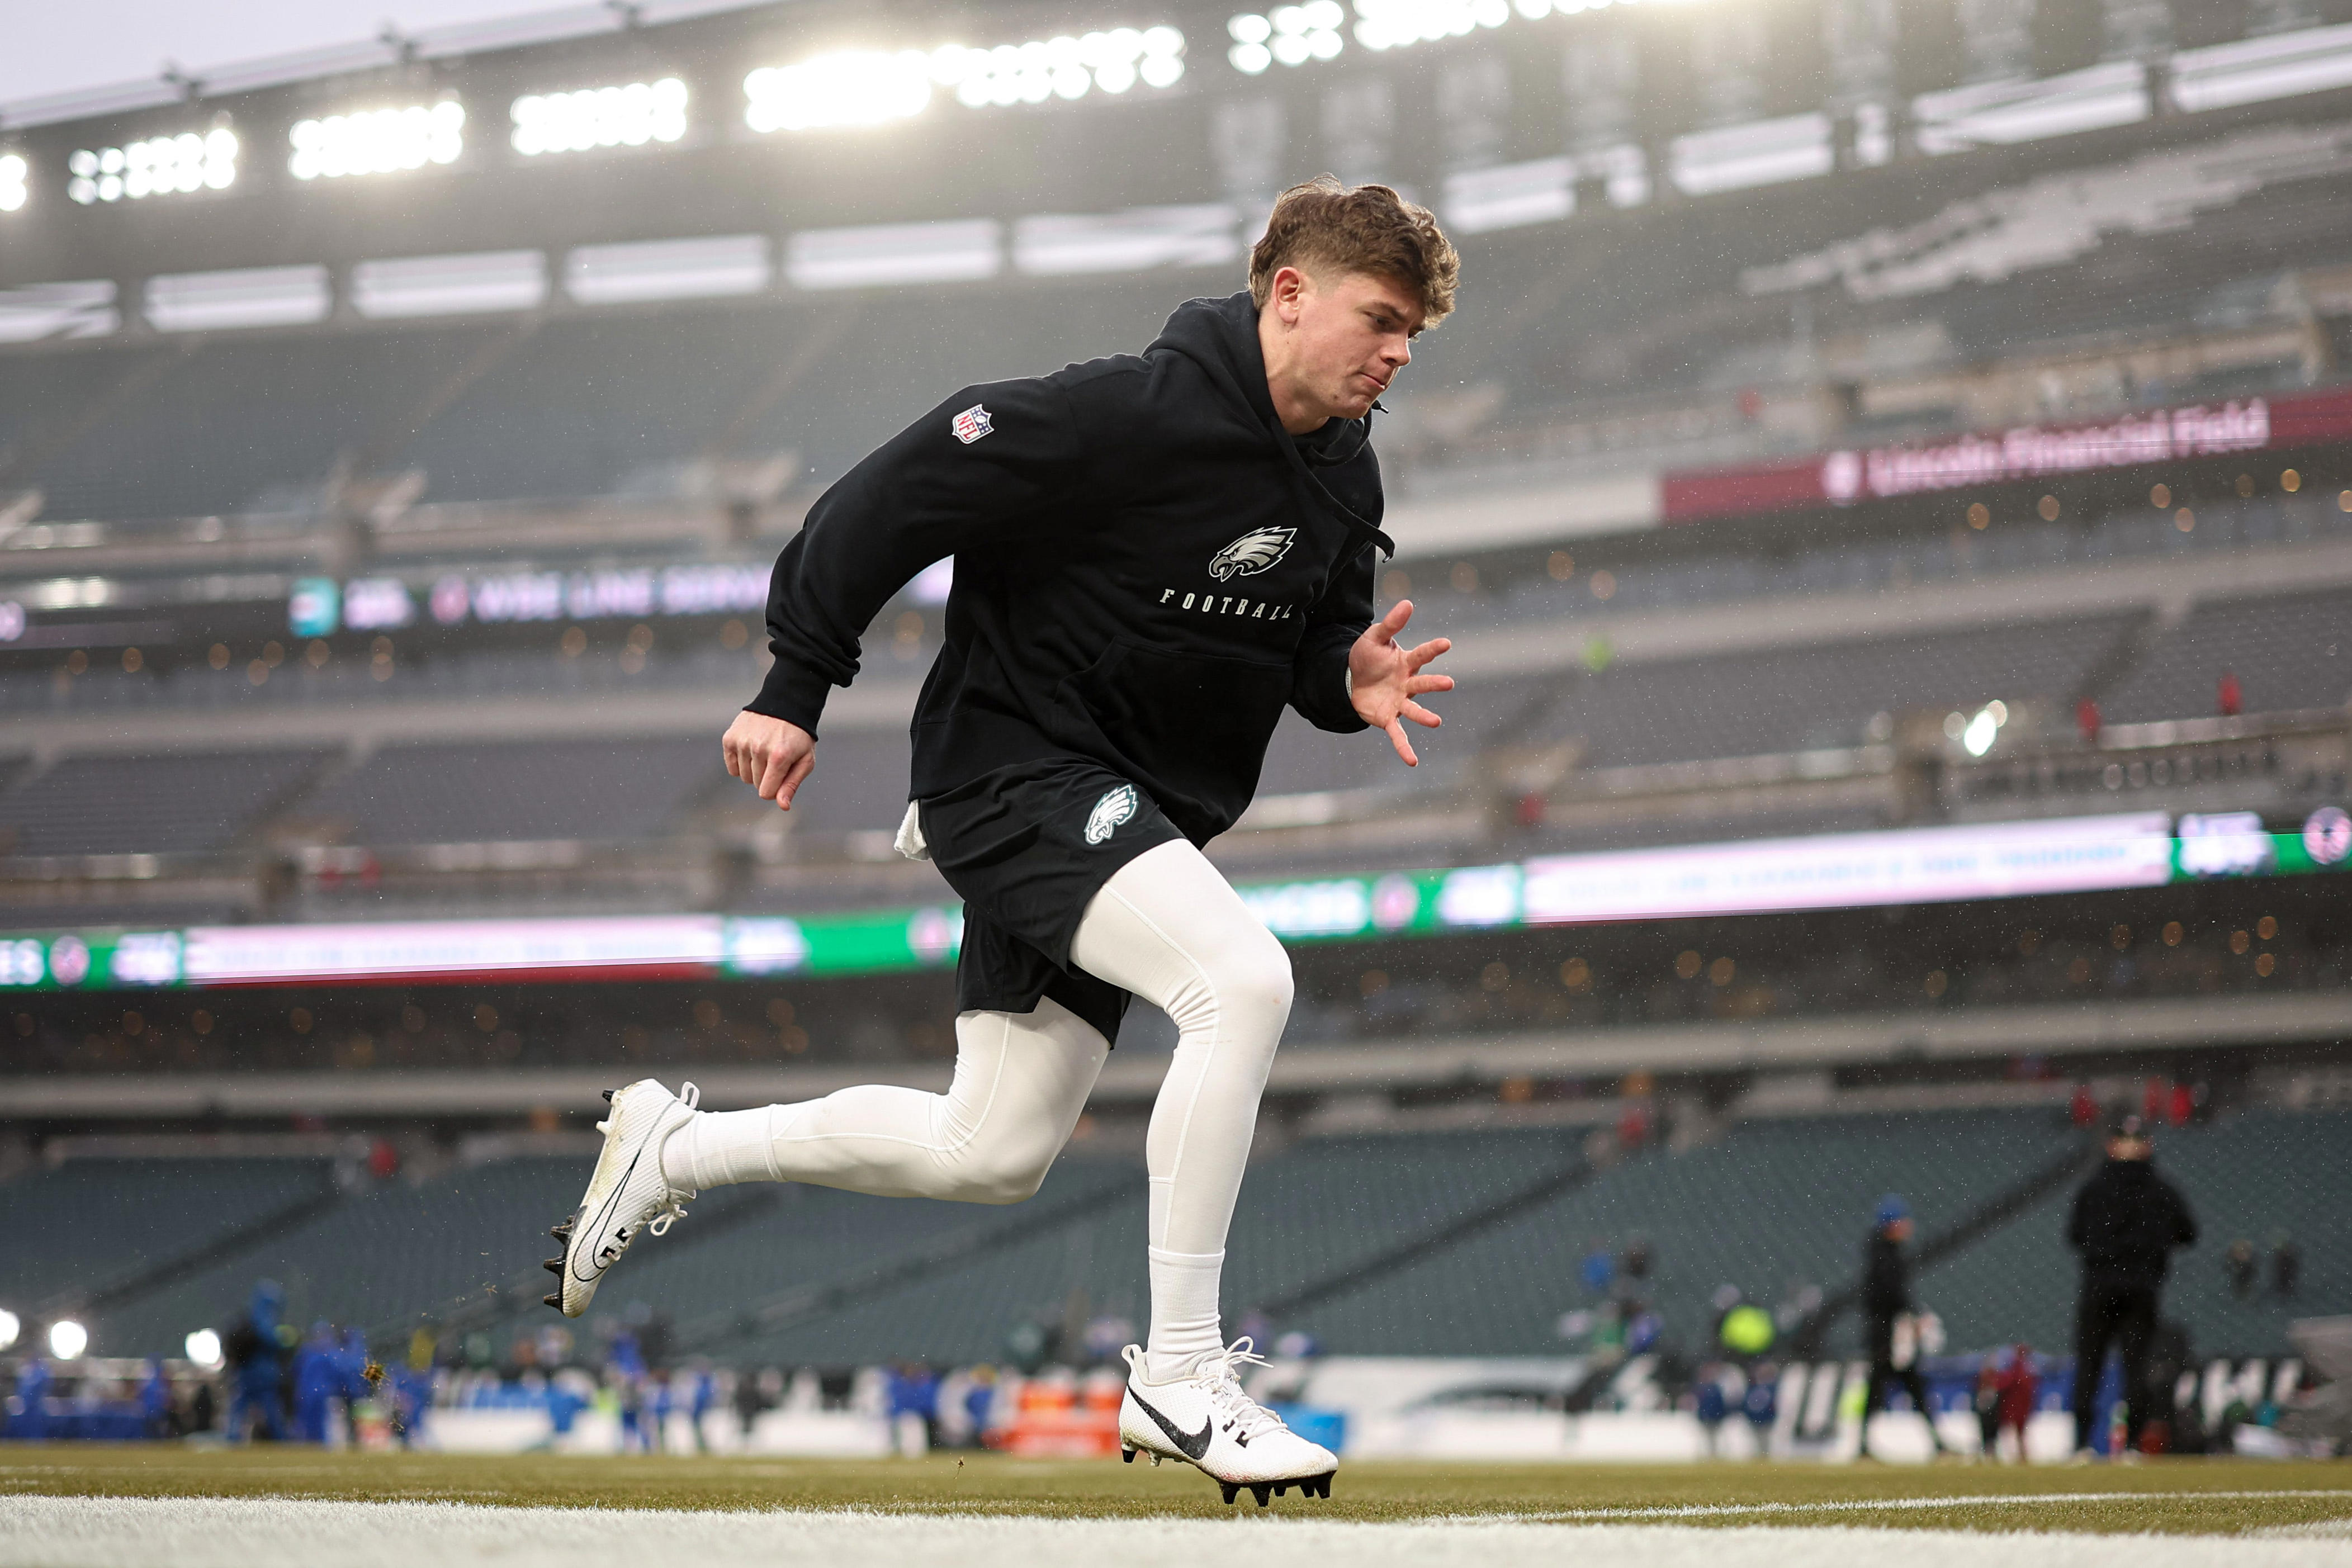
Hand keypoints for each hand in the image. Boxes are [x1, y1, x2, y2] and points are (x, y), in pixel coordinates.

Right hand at [723, 711, 815, 810]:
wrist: (785, 704)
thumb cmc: (798, 736)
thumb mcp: (805, 760)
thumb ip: (792, 785)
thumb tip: (783, 806)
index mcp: (779, 756)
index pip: (766, 793)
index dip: (775, 789)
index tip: (782, 776)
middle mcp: (758, 748)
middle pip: (755, 784)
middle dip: (766, 777)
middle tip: (776, 757)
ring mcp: (742, 742)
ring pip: (742, 777)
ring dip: (753, 769)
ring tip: (765, 751)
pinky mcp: (730, 738)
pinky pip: (731, 766)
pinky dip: (740, 763)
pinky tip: (751, 750)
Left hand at [1347, 599, 1451, 765]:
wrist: (1350, 680)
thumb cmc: (1368, 658)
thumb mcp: (1374, 638)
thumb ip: (1391, 624)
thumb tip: (1408, 602)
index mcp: (1405, 663)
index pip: (1421, 654)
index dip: (1433, 649)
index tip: (1446, 643)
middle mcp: (1407, 683)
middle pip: (1422, 683)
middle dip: (1434, 684)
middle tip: (1449, 683)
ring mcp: (1399, 702)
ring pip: (1414, 709)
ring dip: (1424, 716)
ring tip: (1436, 722)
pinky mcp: (1388, 718)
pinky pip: (1398, 735)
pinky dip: (1404, 748)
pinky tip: (1412, 761)